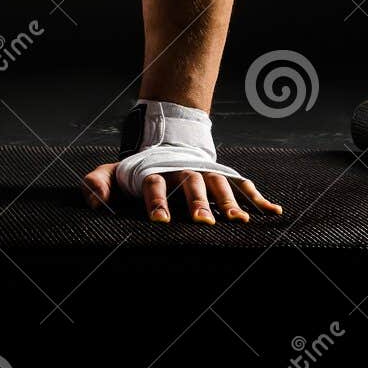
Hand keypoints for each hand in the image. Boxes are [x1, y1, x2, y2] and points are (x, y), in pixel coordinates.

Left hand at [82, 163, 280, 224]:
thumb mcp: (112, 172)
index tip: (159, 220)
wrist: (164, 144)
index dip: (157, 201)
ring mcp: (206, 173)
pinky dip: (258, 198)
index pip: (155, 184)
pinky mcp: (223, 177)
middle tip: (202, 222)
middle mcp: (184, 172)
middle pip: (191, 184)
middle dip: (197, 203)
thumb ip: (97, 183)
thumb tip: (95, 204)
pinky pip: (244, 186)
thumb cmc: (136, 170)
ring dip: (229, 203)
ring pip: (220, 185)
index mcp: (156, 171)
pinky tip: (273, 212)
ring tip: (239, 221)